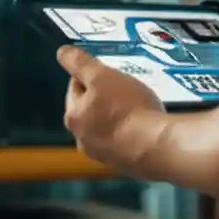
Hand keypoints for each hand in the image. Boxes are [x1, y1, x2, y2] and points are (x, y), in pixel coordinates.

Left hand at [57, 45, 166, 174]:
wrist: (156, 147)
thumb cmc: (127, 108)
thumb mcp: (102, 76)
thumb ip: (80, 63)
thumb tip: (61, 52)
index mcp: (73, 117)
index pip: (75, 87)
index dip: (91, 75)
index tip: (109, 72)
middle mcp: (83, 140)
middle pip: (90, 109)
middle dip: (104, 98)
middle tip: (126, 89)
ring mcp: (104, 156)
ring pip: (107, 128)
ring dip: (117, 117)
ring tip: (138, 108)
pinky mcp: (124, 165)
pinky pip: (124, 143)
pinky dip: (131, 134)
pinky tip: (145, 127)